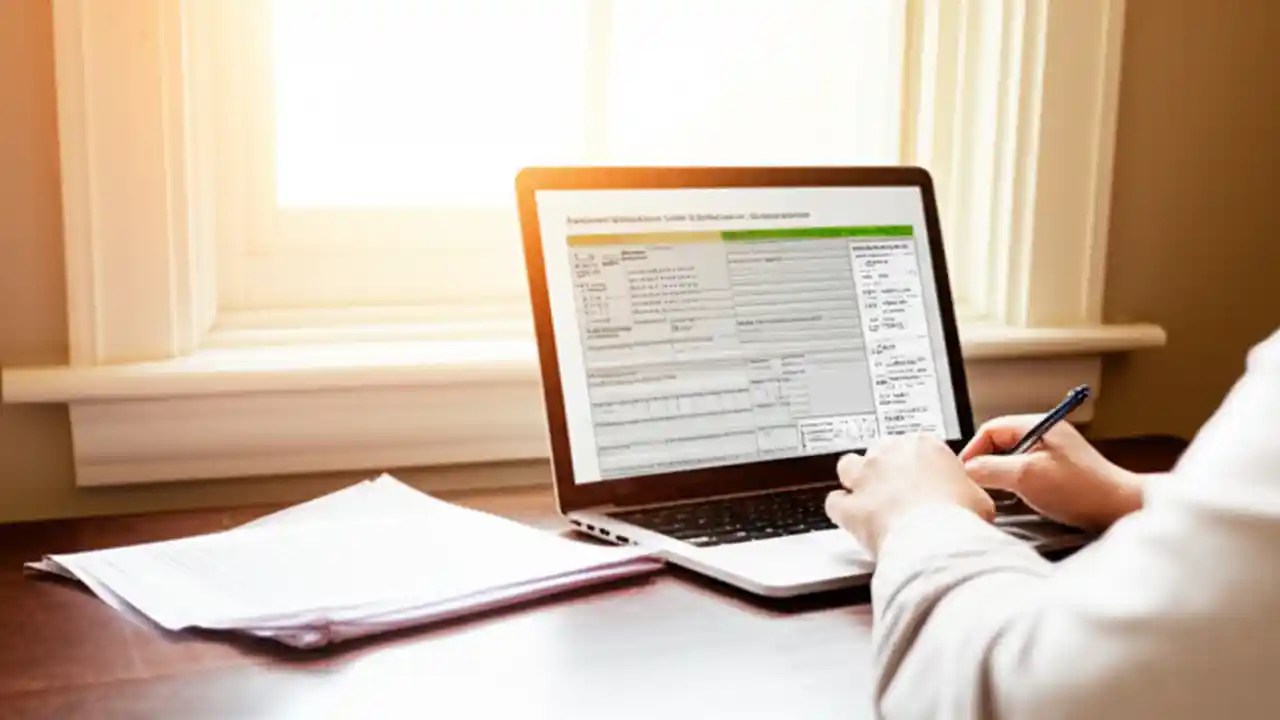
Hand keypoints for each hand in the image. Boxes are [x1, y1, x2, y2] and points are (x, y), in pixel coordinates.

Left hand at [825, 435, 994, 556]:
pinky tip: (846, 517)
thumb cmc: (959, 518)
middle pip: (880, 452)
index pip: (915, 446)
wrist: (935, 541)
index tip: (921, 477)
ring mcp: (866, 477)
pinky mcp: (850, 505)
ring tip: (865, 494)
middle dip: (886, 469)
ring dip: (854, 478)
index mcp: (925, 446)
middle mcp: (890, 454)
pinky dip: (839, 509)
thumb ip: (966, 491)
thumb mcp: (980, 499)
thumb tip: (969, 500)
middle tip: (897, 490)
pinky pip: (835, 501)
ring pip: (849, 465)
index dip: (916, 464)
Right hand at [961, 417, 1143, 531]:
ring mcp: (1053, 453)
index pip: (990, 429)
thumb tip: (967, 469)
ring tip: (1000, 494)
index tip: (964, 472)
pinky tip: (1020, 500)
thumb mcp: (1026, 476)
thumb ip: (990, 469)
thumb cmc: (1081, 489)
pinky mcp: (1059, 472)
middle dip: (986, 464)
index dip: (973, 450)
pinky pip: (1026, 473)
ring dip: (1002, 476)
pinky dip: (1016, 485)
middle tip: (979, 485)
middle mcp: (1046, 435)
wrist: (1119, 510)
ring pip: (1011, 460)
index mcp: (1039, 425)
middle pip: (1000, 443)